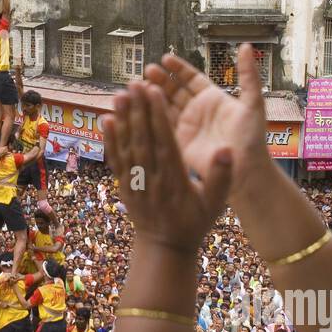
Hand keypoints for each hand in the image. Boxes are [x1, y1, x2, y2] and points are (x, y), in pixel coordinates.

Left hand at [103, 81, 231, 253]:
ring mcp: (134, 182)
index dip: (158, 116)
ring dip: (122, 119)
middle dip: (138, 109)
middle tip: (134, 82)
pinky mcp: (123, 185)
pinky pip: (114, 159)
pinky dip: (109, 139)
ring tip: (119, 93)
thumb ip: (222, 178)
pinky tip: (106, 119)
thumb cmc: (194, 224)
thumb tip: (226, 150)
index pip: (165, 142)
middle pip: (142, 139)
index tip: (154, 92)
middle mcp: (151, 178)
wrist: (164, 248)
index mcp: (174, 179)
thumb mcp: (215, 205)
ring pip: (126, 146)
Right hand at [143, 44, 268, 194]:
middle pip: (175, 90)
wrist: (245, 170)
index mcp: (213, 99)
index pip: (191, 78)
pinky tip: (140, 105)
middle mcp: (197, 111)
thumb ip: (248, 74)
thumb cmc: (252, 138)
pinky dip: (151, 114)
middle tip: (148, 70)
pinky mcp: (179, 142)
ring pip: (165, 106)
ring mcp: (187, 126)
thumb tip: (246, 46)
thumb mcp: (253, 102)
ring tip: (138, 85)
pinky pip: (162, 124)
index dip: (178, 69)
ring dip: (153, 95)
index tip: (165, 59)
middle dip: (161, 79)